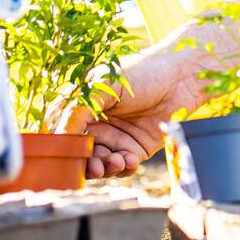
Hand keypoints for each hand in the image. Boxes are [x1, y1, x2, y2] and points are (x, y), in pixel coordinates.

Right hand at [56, 49, 203, 179]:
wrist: (182, 77)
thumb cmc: (142, 72)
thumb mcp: (103, 86)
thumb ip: (77, 110)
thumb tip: (57, 137)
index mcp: (82, 107)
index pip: (63, 132)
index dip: (63, 147)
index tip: (68, 158)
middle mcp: (95, 124)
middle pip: (81, 153)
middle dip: (86, 164)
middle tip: (95, 167)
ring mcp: (115, 138)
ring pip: (100, 163)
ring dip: (105, 167)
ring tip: (116, 161)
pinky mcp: (135, 149)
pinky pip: (122, 166)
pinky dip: (123, 167)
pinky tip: (130, 159)